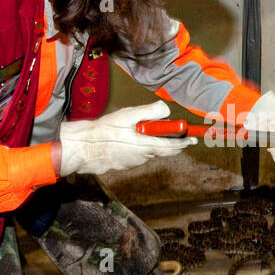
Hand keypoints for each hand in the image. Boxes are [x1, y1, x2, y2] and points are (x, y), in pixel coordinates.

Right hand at [57, 101, 194, 176]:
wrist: (82, 149)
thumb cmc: (104, 132)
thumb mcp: (128, 116)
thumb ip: (149, 112)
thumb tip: (165, 110)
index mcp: (147, 146)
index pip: (173, 146)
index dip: (184, 142)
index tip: (193, 139)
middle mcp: (143, 157)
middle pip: (162, 149)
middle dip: (170, 142)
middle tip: (176, 134)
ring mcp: (133, 162)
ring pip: (149, 151)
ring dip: (152, 142)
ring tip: (144, 130)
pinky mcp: (124, 164)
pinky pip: (137, 155)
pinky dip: (140, 146)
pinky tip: (129, 138)